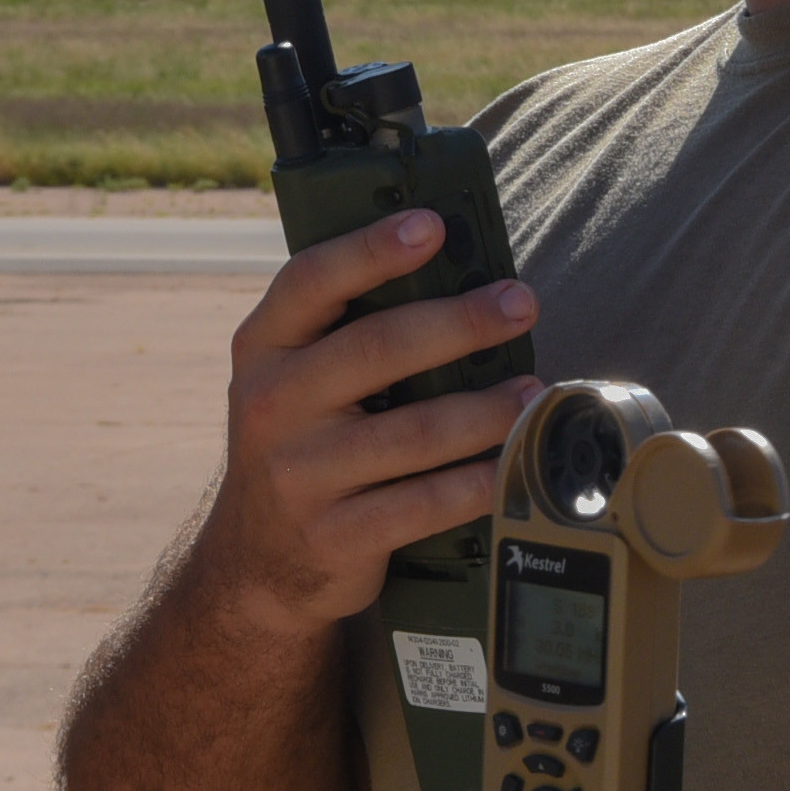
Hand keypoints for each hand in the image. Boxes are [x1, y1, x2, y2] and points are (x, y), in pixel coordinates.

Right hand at [198, 210, 540, 642]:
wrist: (256, 565)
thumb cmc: (300, 446)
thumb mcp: (292, 382)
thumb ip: (344, 334)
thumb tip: (459, 279)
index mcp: (262, 349)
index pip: (312, 282)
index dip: (372, 249)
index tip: (432, 225)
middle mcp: (271, 405)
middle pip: (377, 348)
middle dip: (460, 322)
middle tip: (520, 304)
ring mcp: (299, 475)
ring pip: (415, 431)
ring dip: (487, 409)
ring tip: (533, 391)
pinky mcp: (335, 536)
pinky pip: (424, 503)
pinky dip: (478, 481)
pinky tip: (512, 465)